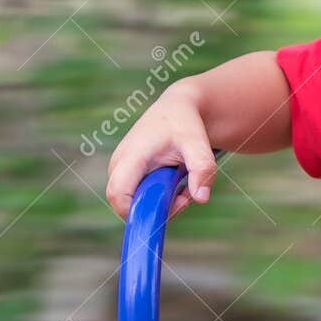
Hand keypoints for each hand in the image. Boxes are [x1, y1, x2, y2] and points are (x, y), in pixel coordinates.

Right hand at [104, 81, 218, 220]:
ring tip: (182, 185)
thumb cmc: (185, 124)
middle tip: (184, 196)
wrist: (176, 109)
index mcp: (132, 155)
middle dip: (157, 208)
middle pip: (127, 204)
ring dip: (160, 203)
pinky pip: (137, 196)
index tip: (166, 211)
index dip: (136, 212)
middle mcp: (118, 164)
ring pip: (133, 202)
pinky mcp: (125, 174)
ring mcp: (119, 170)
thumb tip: (201, 199)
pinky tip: (174, 183)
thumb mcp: (198, 143)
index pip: (118, 194)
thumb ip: (202, 169)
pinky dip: (157, 197)